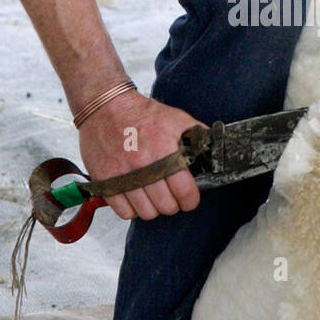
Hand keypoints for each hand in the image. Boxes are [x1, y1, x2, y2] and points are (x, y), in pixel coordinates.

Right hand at [77, 89, 203, 220]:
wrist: (105, 107)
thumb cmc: (142, 114)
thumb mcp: (177, 119)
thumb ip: (199, 137)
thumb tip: (215, 153)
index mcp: (164, 149)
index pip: (184, 191)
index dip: (191, 199)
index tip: (190, 198)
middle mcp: (142, 165)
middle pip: (166, 206)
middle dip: (173, 203)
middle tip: (171, 194)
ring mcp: (121, 175)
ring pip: (146, 213)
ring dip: (153, 207)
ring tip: (153, 195)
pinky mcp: (104, 180)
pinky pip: (124, 212)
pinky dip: (132, 209)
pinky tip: (136, 195)